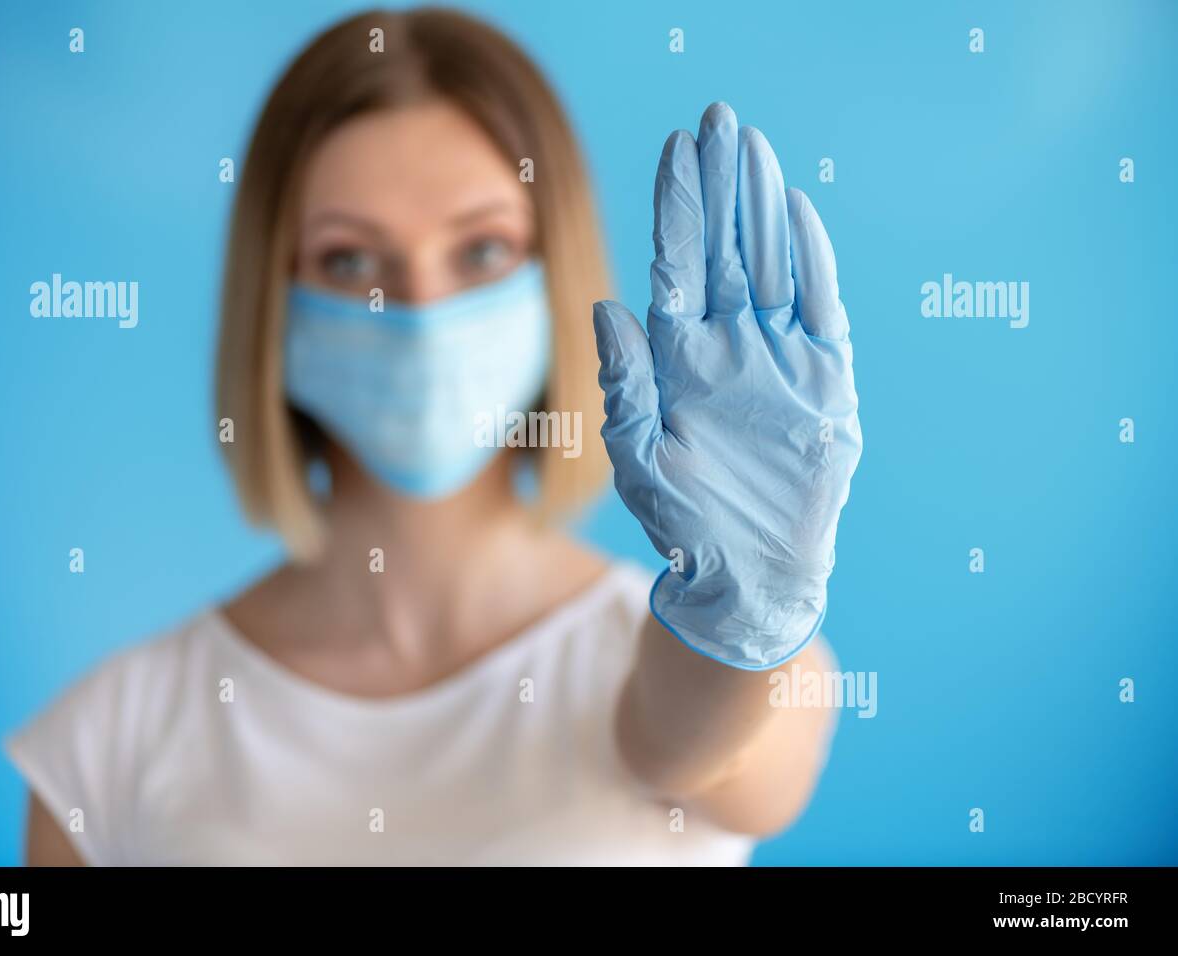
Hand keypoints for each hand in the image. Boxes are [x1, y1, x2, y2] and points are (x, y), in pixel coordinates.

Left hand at [592, 102, 861, 669]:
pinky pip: (820, 310)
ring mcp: (778, 359)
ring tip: (753, 147)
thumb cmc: (683, 521)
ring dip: (763, 207)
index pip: (679, 266)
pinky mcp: (823, 382)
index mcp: (680, 358)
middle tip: (720, 118)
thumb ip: (625, 383)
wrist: (746, 574)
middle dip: (722, 185)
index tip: (676, 148)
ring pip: (773, 264)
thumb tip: (606, 308)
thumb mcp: (639, 454)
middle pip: (727, 249)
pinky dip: (811, 263)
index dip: (678, 208)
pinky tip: (796, 212)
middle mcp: (729, 346)